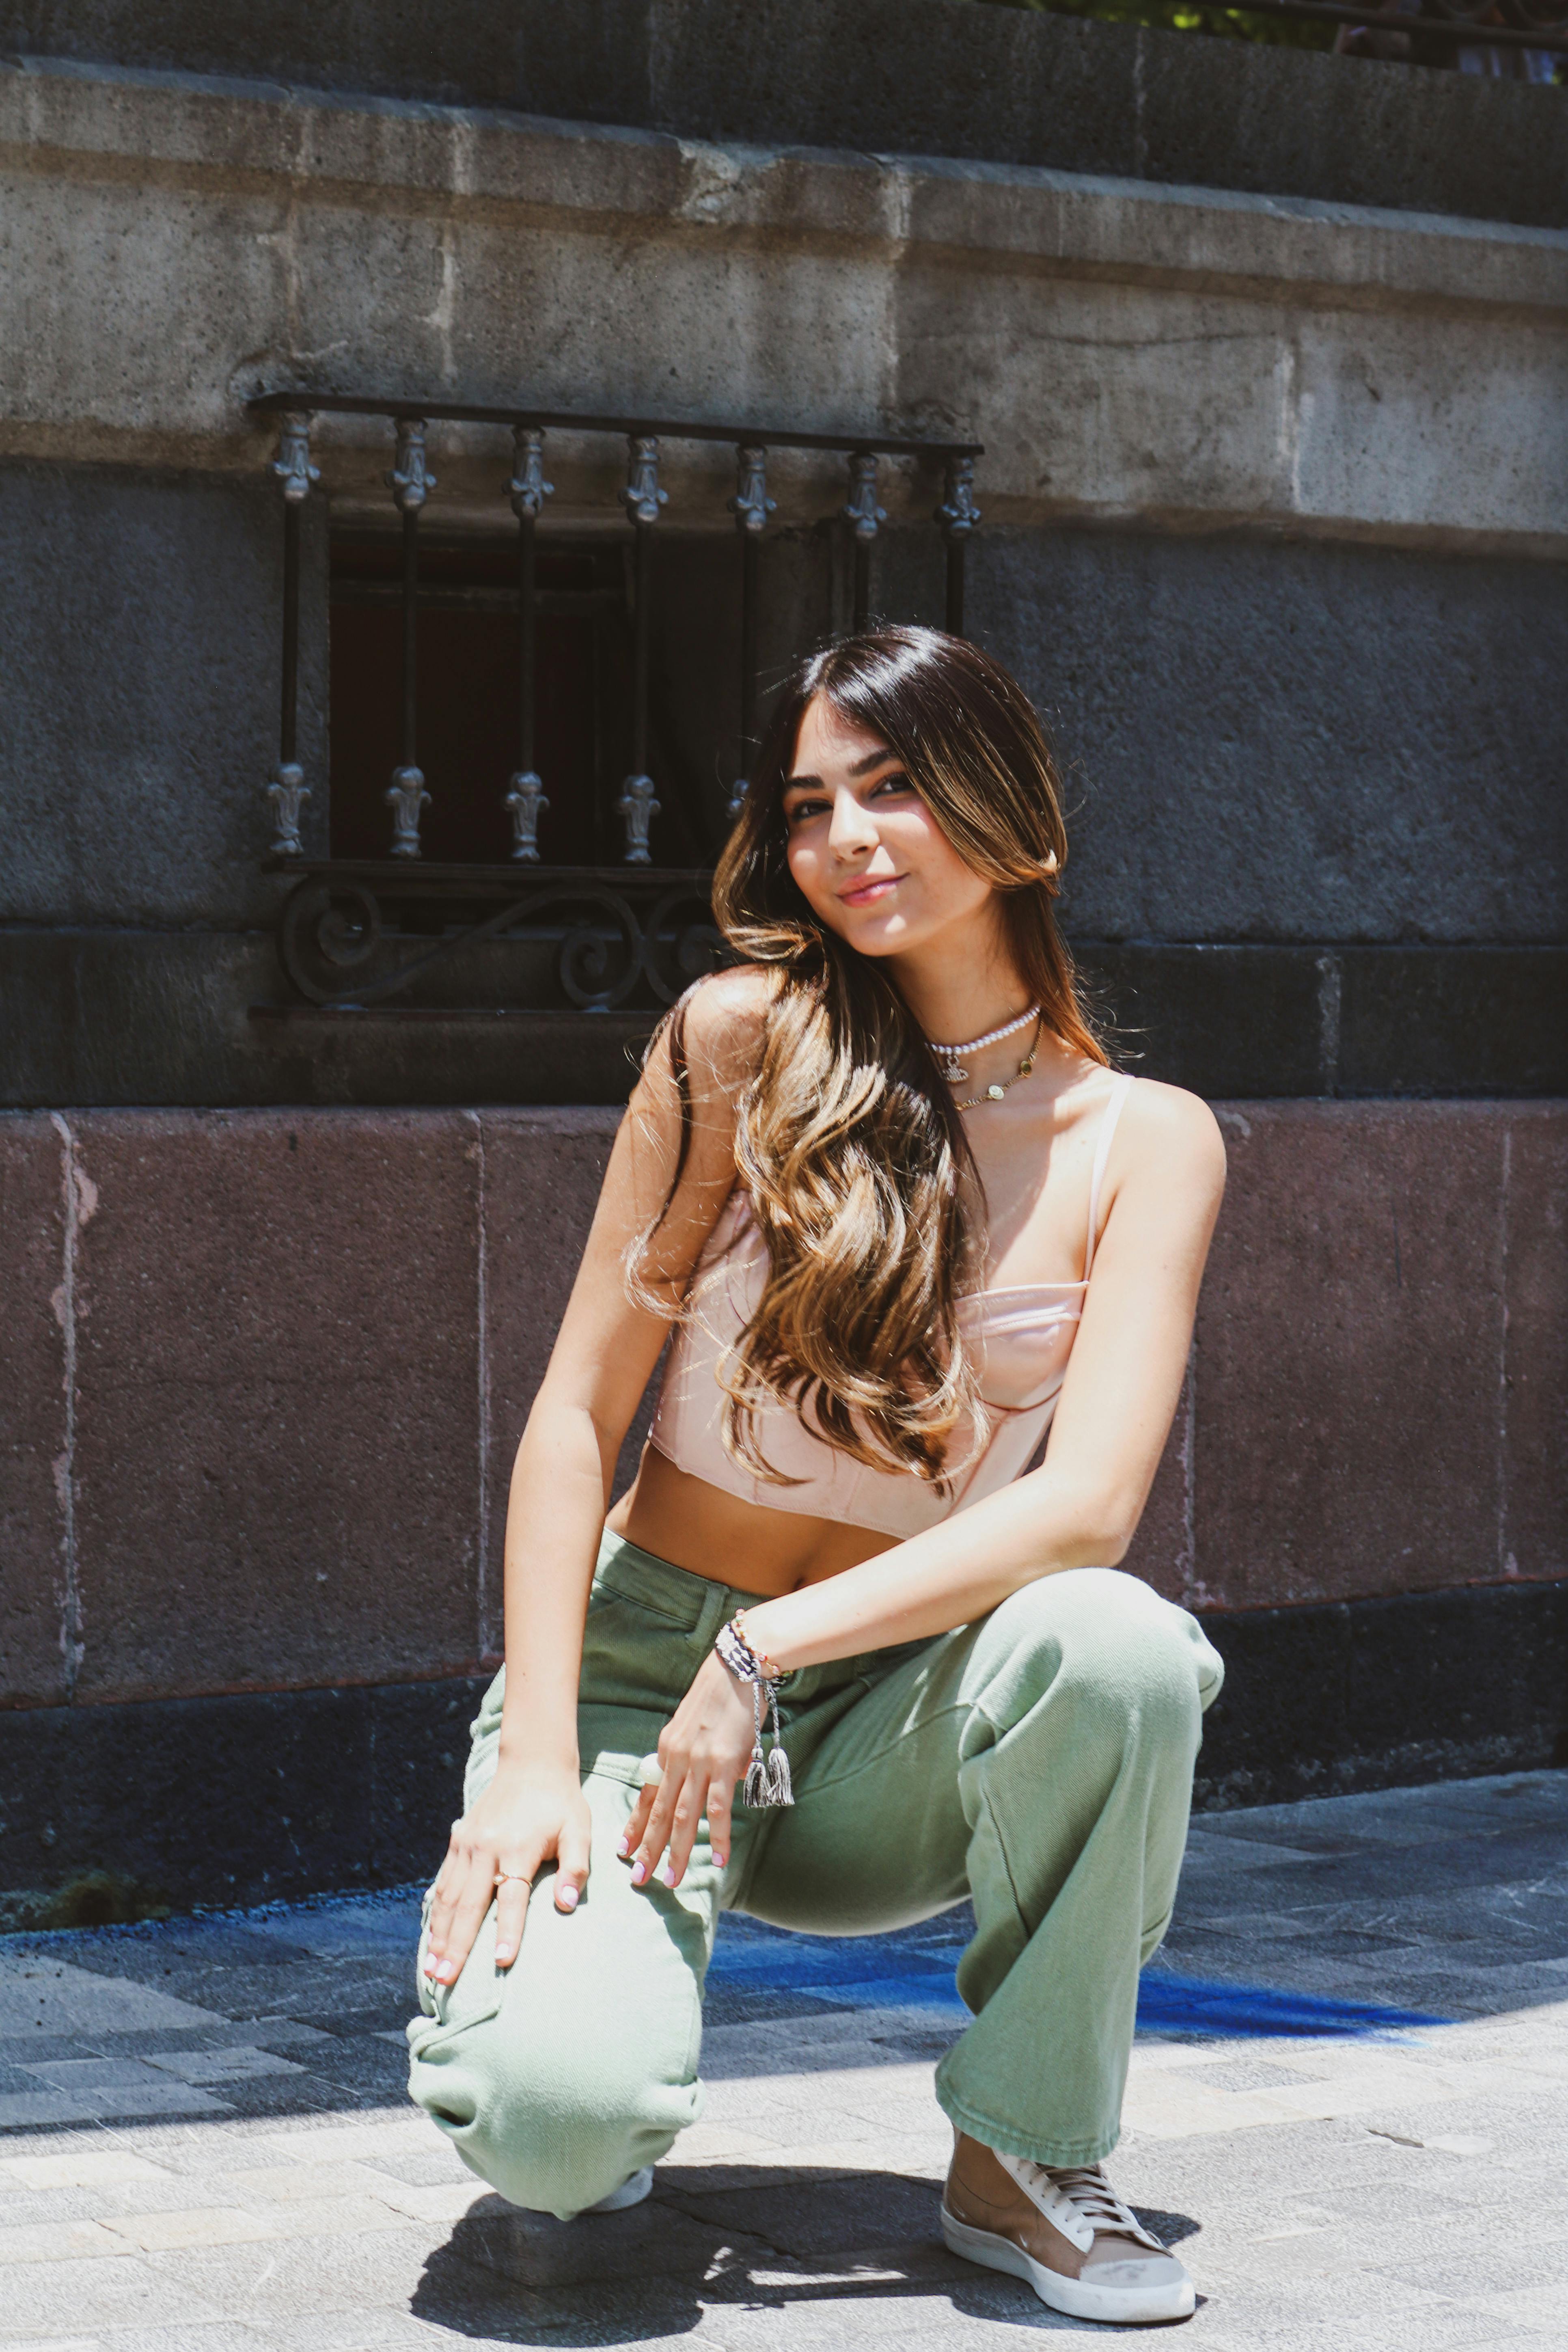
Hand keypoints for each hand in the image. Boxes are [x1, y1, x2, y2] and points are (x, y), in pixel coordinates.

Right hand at [424, 1758, 590, 1984]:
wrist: (531, 1763)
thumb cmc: (560, 1802)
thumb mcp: (579, 1829)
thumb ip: (575, 1867)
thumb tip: (567, 1905)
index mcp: (518, 1847)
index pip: (513, 1898)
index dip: (509, 1931)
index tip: (502, 1963)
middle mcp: (487, 1847)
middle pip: (470, 1904)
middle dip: (458, 1945)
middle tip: (446, 1980)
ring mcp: (468, 1843)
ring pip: (450, 1897)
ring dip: (441, 1934)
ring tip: (434, 1968)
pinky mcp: (458, 1839)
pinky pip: (444, 1880)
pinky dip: (436, 1910)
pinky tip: (432, 1935)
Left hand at [621, 1651, 755, 1890]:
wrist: (735, 1668)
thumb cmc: (718, 1696)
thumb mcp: (690, 1726)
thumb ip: (688, 1755)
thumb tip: (701, 1782)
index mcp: (666, 1750)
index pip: (647, 1795)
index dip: (635, 1825)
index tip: (624, 1851)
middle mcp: (676, 1759)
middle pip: (658, 1813)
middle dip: (647, 1849)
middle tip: (638, 1879)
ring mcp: (699, 1763)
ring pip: (683, 1816)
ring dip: (676, 1851)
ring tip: (671, 1879)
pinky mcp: (724, 1764)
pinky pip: (718, 1807)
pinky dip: (717, 1835)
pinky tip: (717, 1858)